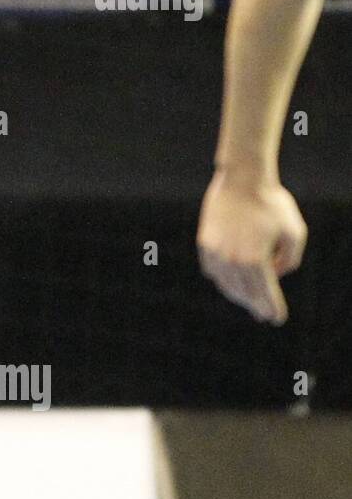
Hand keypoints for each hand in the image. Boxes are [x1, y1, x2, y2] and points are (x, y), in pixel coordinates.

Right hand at [197, 169, 307, 324]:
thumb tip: (275, 273)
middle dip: (254, 305)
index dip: (272, 307)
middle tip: (262, 313)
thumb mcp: (295, 232)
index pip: (265, 293)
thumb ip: (289, 259)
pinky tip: (229, 280)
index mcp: (255, 259)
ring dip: (237, 294)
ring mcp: (215, 252)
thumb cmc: (272, 204)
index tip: (276, 319)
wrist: (242, 179)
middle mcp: (232, 260)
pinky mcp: (205, 243)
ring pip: (226, 283)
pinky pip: (212, 269)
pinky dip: (221, 278)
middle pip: (244, 292)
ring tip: (247, 299)